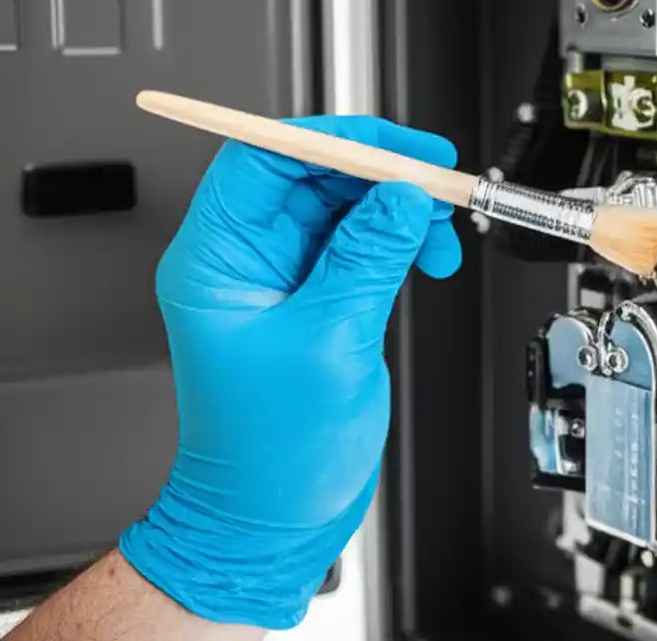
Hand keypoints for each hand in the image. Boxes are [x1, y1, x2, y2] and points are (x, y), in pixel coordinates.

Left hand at [119, 116, 459, 628]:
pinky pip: (364, 247)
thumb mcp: (326, 343)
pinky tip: (427, 258)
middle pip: (312, 178)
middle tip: (436, 186)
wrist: (273, 517)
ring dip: (399, 213)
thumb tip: (401, 197)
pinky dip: (402, 244)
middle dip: (381, 176)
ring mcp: (284, 282)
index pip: (264, 158)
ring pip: (346, 210)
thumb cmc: (268, 453)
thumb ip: (366, 259)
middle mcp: (246, 262)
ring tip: (439, 235)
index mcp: (217, 260)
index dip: (332, 140)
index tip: (392, 147)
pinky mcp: (320, 302)